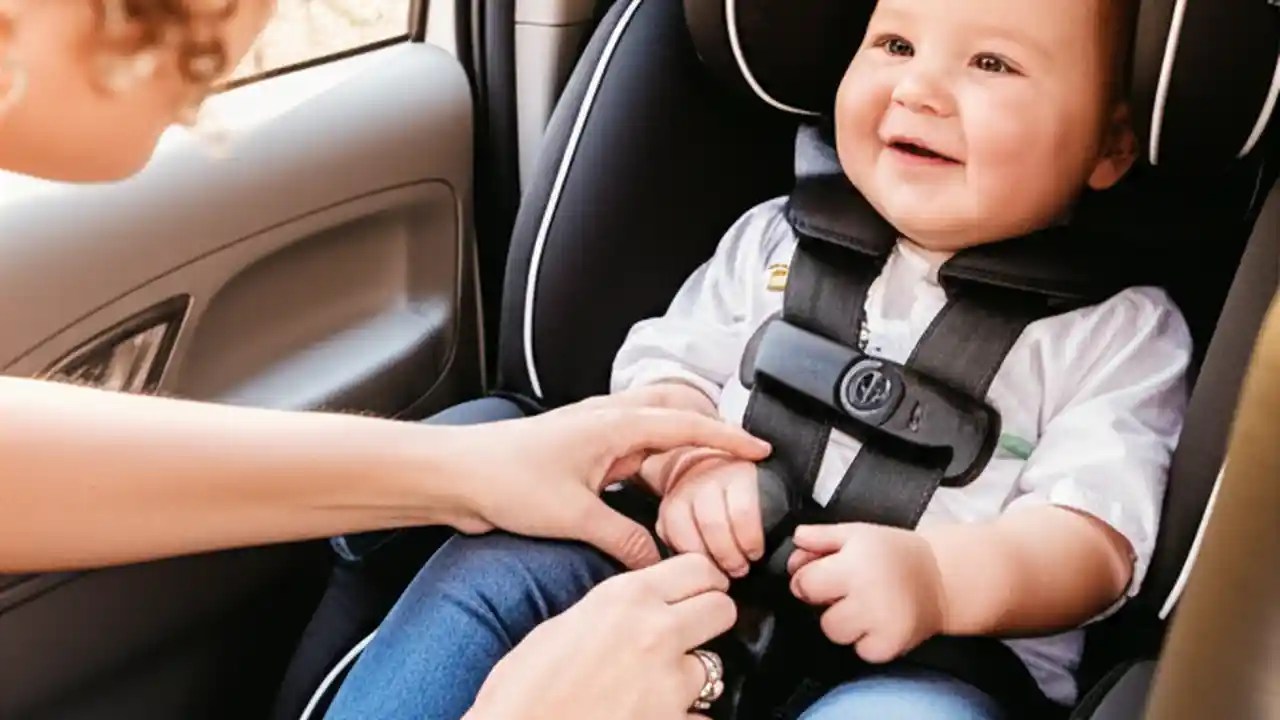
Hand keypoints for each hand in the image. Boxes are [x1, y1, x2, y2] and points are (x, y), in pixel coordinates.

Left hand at [442, 396, 770, 569]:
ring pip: (651, 423)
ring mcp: (592, 430)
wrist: (457, 473)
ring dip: (680, 436)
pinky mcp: (579, 447)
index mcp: (614, 424)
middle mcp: (606, 418)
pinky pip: (629, 443)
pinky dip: (652, 454)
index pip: (687, 425)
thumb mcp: (574, 517)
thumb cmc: (505, 478)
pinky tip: (653, 476)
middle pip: (675, 409)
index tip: (759, 450)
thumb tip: (656, 558)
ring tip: (706, 461)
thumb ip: (623, 538)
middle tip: (739, 450)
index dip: (727, 439)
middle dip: (710, 425)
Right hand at [466, 554, 737, 719]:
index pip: (699, 568)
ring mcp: (669, 684)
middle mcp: (656, 633)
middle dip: (709, 621)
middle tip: (687, 634)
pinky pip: (700, 717)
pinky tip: (650, 715)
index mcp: (625, 598)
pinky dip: (681, 717)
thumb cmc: (522, 691)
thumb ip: (610, 612)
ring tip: (656, 688)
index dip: (703, 579)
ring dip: (690, 677)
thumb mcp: (563, 626)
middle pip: (722, 609)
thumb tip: (634, 611)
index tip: (698, 589)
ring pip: (713, 668)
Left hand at [787, 524, 946, 663]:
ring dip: (844, 623)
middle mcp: (868, 596)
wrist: (940, 577)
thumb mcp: (855, 532)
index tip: (821, 576)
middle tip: (847, 592)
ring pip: (837, 634)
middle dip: (826, 604)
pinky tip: (877, 623)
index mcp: (854, 564)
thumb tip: (795, 542)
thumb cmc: (893, 552)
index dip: (807, 580)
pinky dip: (866, 641)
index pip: (805, 584)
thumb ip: (820, 537)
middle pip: (820, 615)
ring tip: (863, 607)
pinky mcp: (892, 645)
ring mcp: (881, 624)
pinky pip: (861, 651)